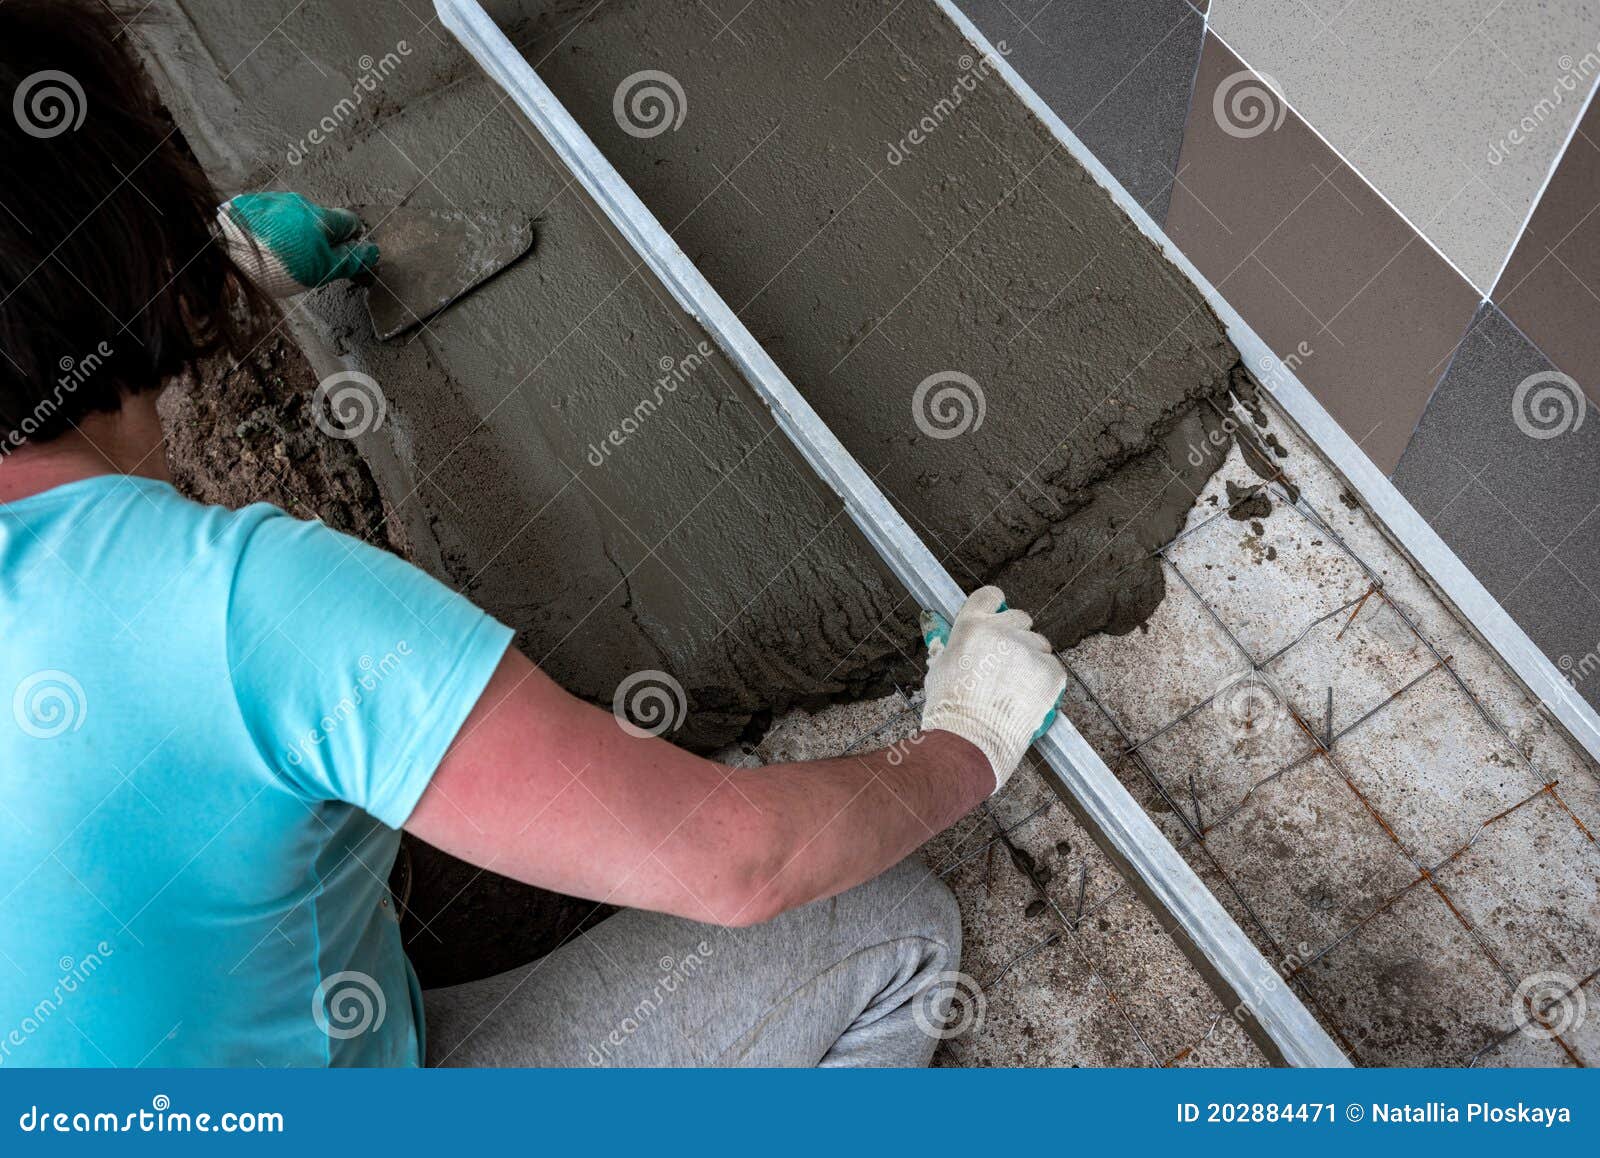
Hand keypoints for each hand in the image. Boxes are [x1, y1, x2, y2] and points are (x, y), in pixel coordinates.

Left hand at [217, 192, 378, 297]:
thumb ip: (349, 260)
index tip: (346, 252)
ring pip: (292, 217)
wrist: (224, 254)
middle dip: (318, 237)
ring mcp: (270, 200)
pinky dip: (270, 230)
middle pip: (319, 219)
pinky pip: (267, 217)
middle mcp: (297, 202)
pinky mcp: (246, 204)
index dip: (351, 239)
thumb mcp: (322, 270)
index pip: (348, 221)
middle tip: (308, 262)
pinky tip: (262, 248)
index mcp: (319, 217)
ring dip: (293, 233)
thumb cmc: (279, 265)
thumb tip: (371, 251)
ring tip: (280, 258)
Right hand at [919, 586, 1065, 792]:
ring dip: (1032, 660)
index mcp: (972, 625)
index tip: (999, 616)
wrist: (970, 739)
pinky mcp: (1049, 672)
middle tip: (1008, 662)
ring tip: (1017, 688)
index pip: (990, 596)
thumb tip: (961, 642)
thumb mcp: (940, 668)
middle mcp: (1002, 631)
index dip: (996, 607)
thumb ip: (957, 648)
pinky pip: (1053, 668)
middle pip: (1021, 618)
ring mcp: (1028, 650)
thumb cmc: (949, 710)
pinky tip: (1029, 699)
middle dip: (1017, 635)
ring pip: (1039, 644)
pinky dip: (1045, 682)